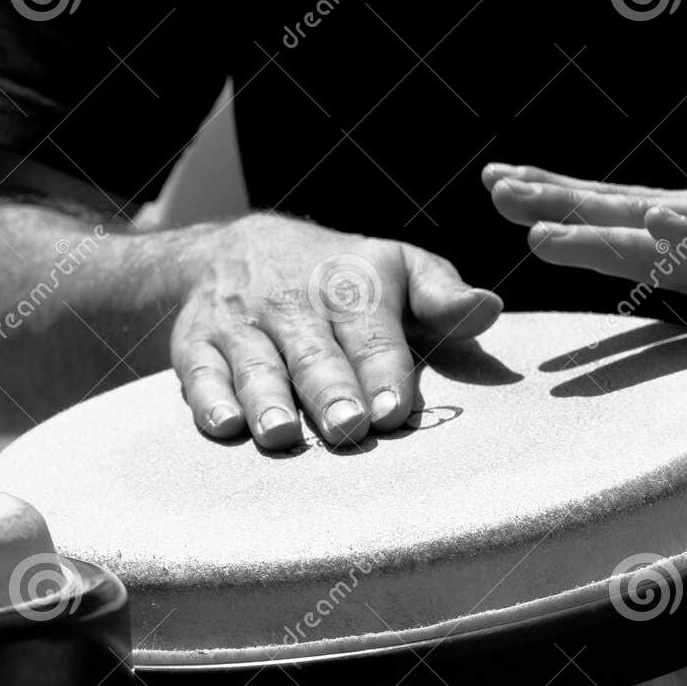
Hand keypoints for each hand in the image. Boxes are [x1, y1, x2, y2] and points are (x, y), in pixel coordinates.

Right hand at [171, 213, 500, 446]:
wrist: (237, 250)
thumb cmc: (339, 278)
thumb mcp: (396, 269)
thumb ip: (441, 296)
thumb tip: (490, 310)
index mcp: (351, 283)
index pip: (370, 331)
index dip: (382, 369)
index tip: (393, 409)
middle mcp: (293, 301)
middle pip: (313, 353)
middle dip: (329, 391)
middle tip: (348, 427)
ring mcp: (241, 323)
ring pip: (256, 365)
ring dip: (268, 400)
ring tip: (282, 436)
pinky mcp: (196, 343)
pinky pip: (199, 372)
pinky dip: (208, 399)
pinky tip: (224, 426)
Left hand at [481, 163, 686, 365]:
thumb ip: (678, 281)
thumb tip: (624, 286)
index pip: (614, 211)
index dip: (557, 197)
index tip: (497, 185)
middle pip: (623, 210)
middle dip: (557, 198)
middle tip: (494, 186)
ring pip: (663, 235)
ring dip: (602, 230)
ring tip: (543, 229)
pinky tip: (656, 227)